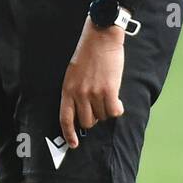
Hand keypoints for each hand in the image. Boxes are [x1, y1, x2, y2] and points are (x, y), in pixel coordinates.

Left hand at [59, 18, 124, 146]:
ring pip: (102, 116)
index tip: (73, 144)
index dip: (69, 134)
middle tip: (99, 105)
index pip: (65, 119)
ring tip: (107, 94)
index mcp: (67, 90)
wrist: (100, 38)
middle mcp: (79, 94)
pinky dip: (118, 108)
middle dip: (94, 118)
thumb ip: (74, 92)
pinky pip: (115, 111)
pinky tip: (117, 99)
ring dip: (107, 110)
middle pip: (87, 122)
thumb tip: (81, 110)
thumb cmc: (87, 54)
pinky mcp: (109, 90)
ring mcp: (94, 93)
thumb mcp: (72, 74)